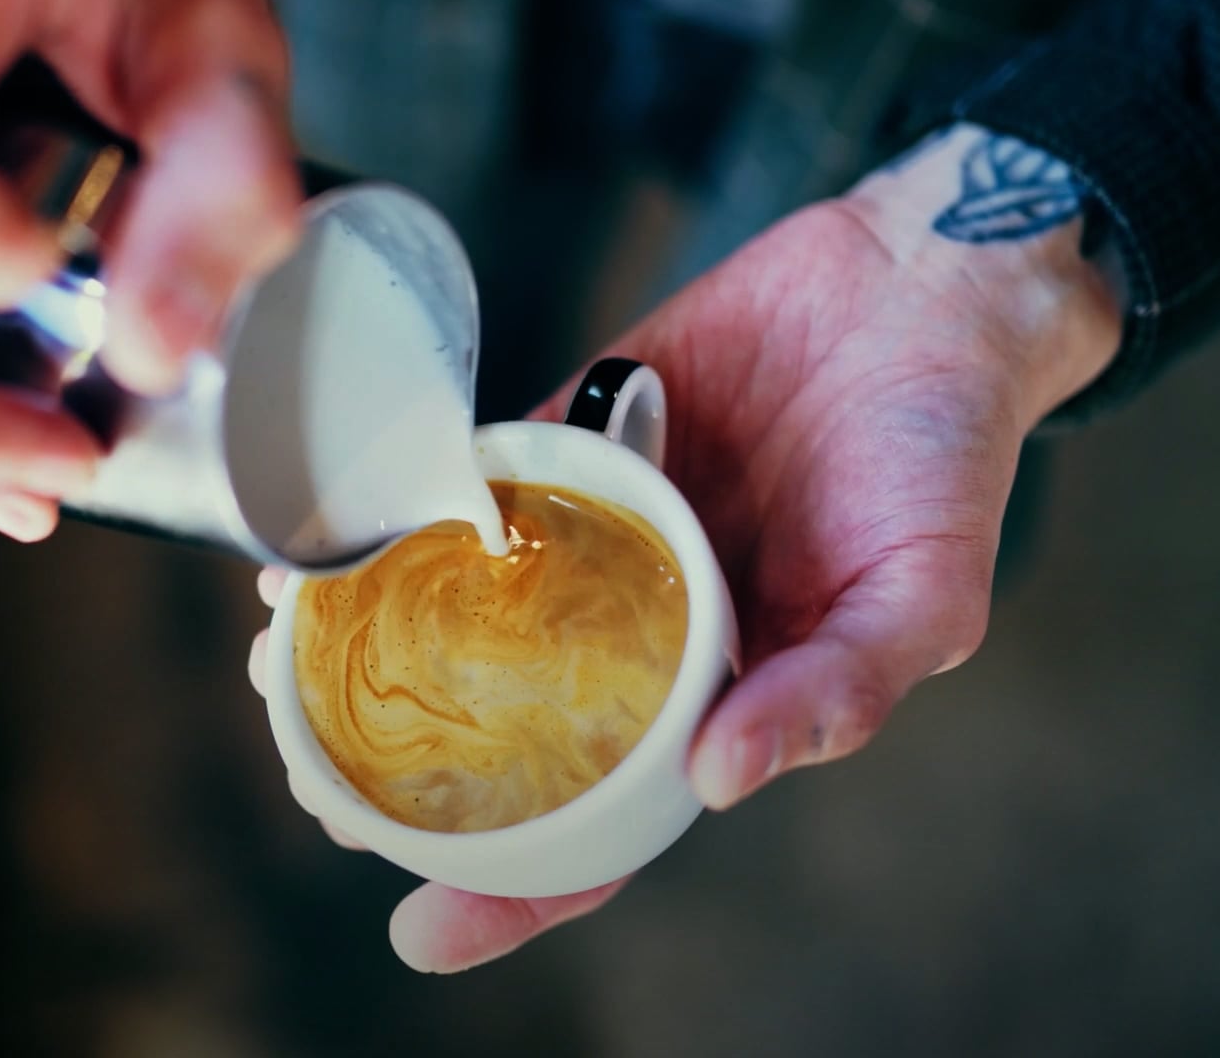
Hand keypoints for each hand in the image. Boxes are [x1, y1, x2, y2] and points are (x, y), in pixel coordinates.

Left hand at [247, 125, 1122, 970]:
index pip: (606, 823)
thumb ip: (842, 690)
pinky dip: (402, 511)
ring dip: (372, 643)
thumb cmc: (941, 457)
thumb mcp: (928, 595)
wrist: (916, 286)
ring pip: (464, 612)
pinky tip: (331, 536)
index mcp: (718, 690)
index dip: (519, 889)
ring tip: (279, 669)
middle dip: (408, 774)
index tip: (422, 933)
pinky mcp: (571, 433)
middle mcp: (640, 626)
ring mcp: (598, 533)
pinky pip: (472, 484)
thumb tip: (725, 776)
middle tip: (315, 790)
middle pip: (506, 728)